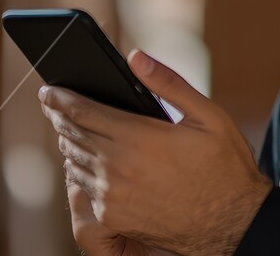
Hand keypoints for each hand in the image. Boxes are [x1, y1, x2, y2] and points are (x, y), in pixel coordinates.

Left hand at [39, 50, 272, 255]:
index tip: (47, 90)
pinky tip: (87, 162)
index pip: (82, 111)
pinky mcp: (114, 216)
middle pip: (72, 134)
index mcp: (139, 137)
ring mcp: (113, 195)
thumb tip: (136, 56)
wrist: (233, 224)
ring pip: (74, 161)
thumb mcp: (208, 117)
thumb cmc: (224, 167)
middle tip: (52, 105)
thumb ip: (169, 84)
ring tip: (67, 129)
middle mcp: (118, 167)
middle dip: (59, 116)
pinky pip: (85, 187)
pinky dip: (81, 170)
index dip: (59, 98)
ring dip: (68, 142)